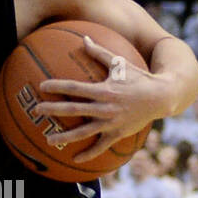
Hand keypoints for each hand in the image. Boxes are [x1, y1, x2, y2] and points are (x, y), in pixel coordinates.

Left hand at [34, 35, 164, 164]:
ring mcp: (110, 122)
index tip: (42, 86)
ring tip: (49, 140)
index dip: (57, 86)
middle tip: (36, 110)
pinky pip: (100, 147)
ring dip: (65, 137)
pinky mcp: (117, 134)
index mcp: (103, 89)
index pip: (75, 87)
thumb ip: (99, 53)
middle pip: (73, 109)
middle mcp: (104, 107)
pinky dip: (88, 153)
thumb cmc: (139, 78)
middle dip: (53, 109)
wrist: (161, 97)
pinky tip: (75, 159)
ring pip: (83, 132)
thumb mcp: (120, 63)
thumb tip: (84, 38)